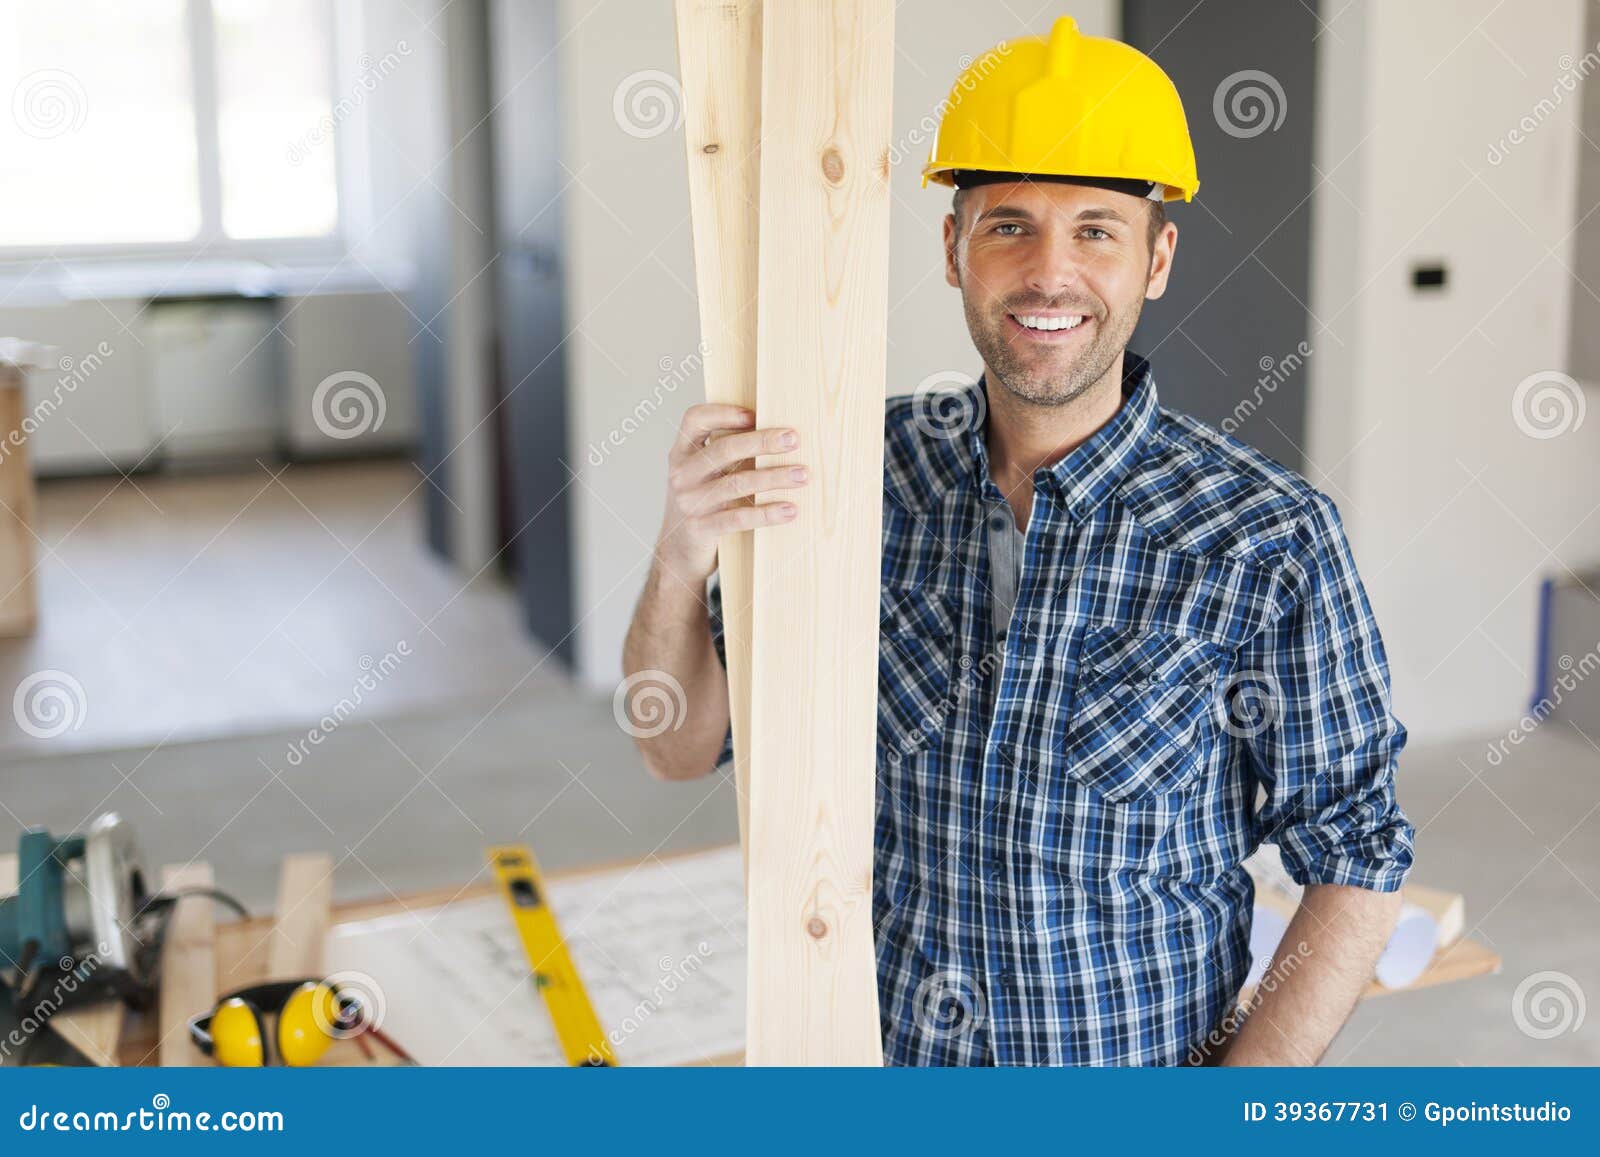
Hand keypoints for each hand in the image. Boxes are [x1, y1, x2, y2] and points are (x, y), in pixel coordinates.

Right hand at [655, 403, 807, 586]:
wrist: (678, 552)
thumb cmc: (702, 503)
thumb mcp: (704, 473)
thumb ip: (726, 453)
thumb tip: (777, 432)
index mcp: (682, 452)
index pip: (695, 419)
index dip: (724, 413)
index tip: (756, 414)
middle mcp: (681, 474)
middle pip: (723, 449)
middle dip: (762, 441)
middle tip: (793, 439)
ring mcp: (689, 502)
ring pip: (736, 484)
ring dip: (774, 477)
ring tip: (802, 475)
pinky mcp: (700, 528)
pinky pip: (738, 518)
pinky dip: (767, 513)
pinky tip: (790, 509)